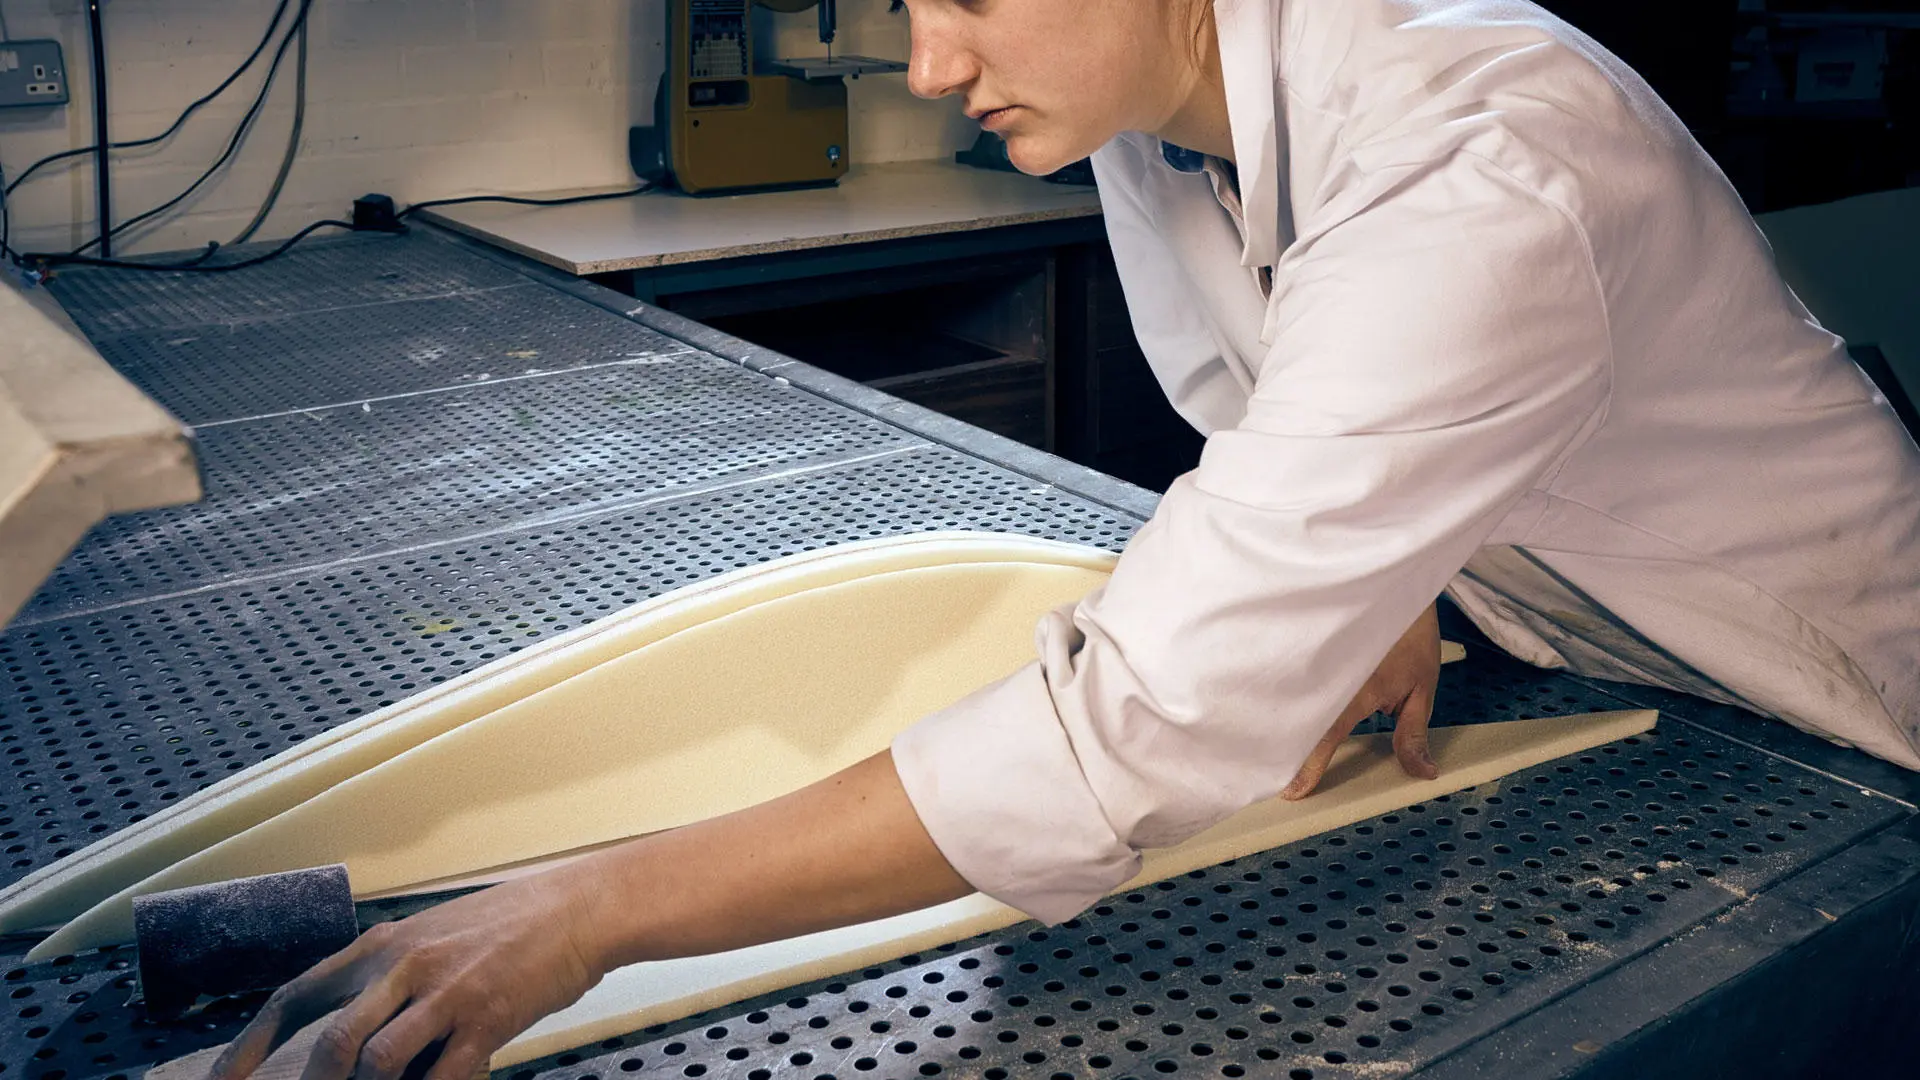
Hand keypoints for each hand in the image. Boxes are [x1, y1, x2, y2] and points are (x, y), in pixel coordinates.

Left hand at [205, 751, 968, 1079]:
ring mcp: (444, 996)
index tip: (226, 1075)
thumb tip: (354, 1008)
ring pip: (374, 1065)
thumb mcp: (444, 930)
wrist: (592, 904)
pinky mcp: (485, 1022)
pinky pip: (441, 1078)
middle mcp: (404, 965)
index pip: (297, 993)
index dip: (253, 1039)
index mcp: (387, 942)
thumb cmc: (520, 920)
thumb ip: (395, 966)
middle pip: (325, 1039)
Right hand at [1280, 603, 1441, 799]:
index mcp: (1357, 690)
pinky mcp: (1304, 647)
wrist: (1394, 581)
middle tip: (1273, 780)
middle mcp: (1329, 676)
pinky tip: (1269, 717)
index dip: (1309, 765)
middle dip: (1284, 753)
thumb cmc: (1410, 634)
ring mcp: (1313, 660)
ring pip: (1288, 700)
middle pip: (1297, 721)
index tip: (1293, 790)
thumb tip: (1422, 772)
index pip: (1326, 735)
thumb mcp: (1422, 686)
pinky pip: (1289, 680)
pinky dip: (1280, 701)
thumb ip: (1414, 732)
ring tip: (1263, 753)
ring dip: (1278, 727)